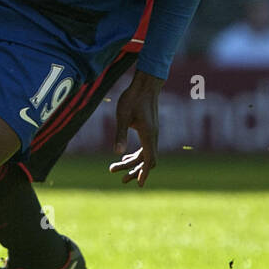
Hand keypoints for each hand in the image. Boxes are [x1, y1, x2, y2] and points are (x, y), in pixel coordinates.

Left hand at [108, 70, 162, 185]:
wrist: (146, 84)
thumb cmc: (133, 98)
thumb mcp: (122, 115)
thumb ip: (120, 134)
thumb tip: (117, 153)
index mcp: (148, 135)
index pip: (149, 160)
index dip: (144, 173)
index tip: (138, 185)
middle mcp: (153, 136)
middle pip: (147, 160)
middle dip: (134, 170)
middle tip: (120, 178)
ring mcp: (153, 133)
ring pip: (145, 155)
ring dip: (132, 163)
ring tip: (114, 168)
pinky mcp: (150, 129)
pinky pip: (145, 148)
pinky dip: (136, 155)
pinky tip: (124, 155)